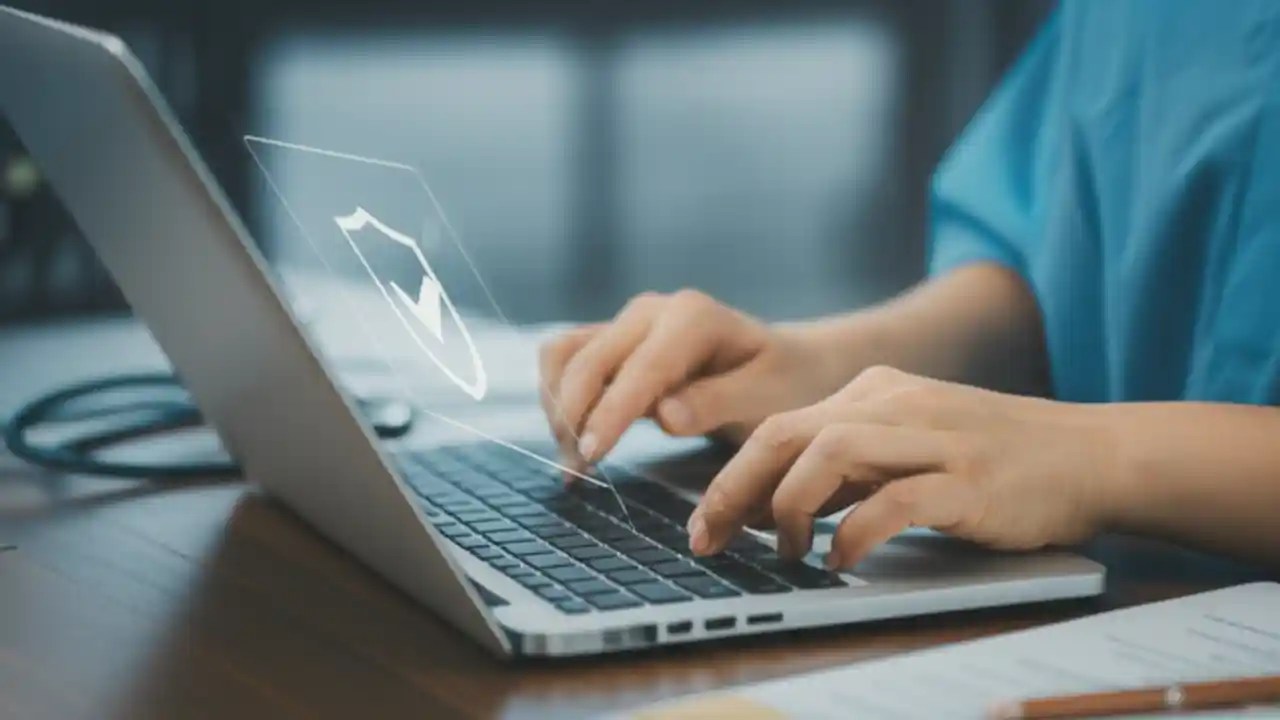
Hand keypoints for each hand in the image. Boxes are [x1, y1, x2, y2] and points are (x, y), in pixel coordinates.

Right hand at [538, 290, 846, 470]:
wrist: (784, 364)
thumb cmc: (783, 384)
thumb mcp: (768, 398)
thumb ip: (718, 403)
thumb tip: (664, 415)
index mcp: (694, 318)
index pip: (640, 368)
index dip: (611, 413)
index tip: (592, 455)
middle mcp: (651, 310)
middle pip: (587, 359)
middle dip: (574, 417)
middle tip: (579, 474)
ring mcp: (627, 322)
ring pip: (563, 355)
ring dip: (558, 408)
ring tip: (575, 462)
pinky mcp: (611, 340)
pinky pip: (564, 360)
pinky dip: (556, 399)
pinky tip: (572, 441)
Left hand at [686, 366, 1118, 568]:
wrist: (1088, 454)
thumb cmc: (991, 459)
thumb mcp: (906, 444)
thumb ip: (844, 468)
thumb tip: (772, 506)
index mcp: (873, 391)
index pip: (777, 427)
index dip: (730, 477)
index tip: (704, 523)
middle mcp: (895, 403)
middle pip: (787, 435)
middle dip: (736, 490)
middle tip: (712, 538)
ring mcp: (933, 438)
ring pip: (830, 454)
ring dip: (791, 507)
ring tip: (791, 550)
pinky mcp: (968, 479)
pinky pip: (893, 501)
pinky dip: (855, 534)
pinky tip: (842, 561)